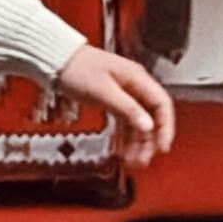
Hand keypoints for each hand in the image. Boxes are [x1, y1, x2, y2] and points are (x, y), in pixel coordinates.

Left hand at [55, 45, 177, 167]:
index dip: (165, 127)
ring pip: (137, 122)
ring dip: (136, 142)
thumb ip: (127, 109)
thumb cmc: (77, 68)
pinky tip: (121, 150)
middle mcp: (134, 85)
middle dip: (149, 140)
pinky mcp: (112, 99)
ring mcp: (123, 93)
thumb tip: (147, 126)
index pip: (162, 104)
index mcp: (137, 78)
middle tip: (143, 160)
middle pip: (150, 116)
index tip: (162, 147)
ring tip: (132, 161)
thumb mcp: (103, 91)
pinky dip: (124, 136)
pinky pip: (124, 121)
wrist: (57, 60)